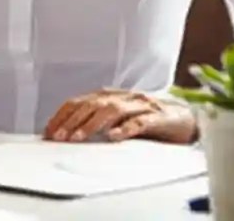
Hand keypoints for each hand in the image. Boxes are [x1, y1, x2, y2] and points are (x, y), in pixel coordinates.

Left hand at [43, 89, 196, 144]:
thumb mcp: (117, 119)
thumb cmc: (147, 120)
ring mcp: (141, 106)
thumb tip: (66, 136)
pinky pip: (139, 122)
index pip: (79, 102)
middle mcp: (123, 97)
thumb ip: (95, 122)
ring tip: (78, 138)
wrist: (185, 119)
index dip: (62, 115)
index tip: (48, 132)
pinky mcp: (157, 118)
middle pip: (93, 104)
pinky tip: (113, 137)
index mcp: (110, 96)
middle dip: (72, 121)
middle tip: (59, 137)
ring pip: (113, 110)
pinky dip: (125, 128)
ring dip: (92, 124)